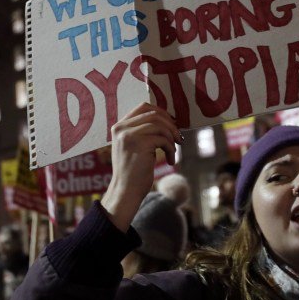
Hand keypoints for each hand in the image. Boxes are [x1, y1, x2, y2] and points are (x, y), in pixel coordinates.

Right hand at [101, 103, 181, 231]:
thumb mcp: (134, 147)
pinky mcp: (139, 144)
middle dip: (171, 125)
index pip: (144, 107)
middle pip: (154, 114)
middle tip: (179, 138)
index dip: (162, 113)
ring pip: (160, 125)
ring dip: (172, 138)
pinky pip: (163, 139)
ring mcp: (129, 135)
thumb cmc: (133, 172)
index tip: (172, 126)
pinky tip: (170, 160)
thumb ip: (143, 132)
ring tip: (174, 151)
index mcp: (119, 126)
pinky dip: (171, 149)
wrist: (125, 192)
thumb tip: (169, 120)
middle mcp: (121, 128)